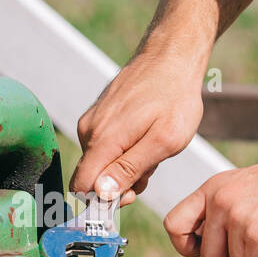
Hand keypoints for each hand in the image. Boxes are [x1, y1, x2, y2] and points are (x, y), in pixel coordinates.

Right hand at [71, 52, 203, 203]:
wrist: (172, 56)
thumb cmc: (175, 98)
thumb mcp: (163, 141)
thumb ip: (130, 169)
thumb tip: (101, 193)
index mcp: (103, 140)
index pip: (82, 187)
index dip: (104, 200)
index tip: (133, 193)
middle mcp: (89, 131)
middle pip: (93, 177)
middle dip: (121, 183)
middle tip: (151, 167)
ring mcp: (92, 120)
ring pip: (101, 162)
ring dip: (126, 166)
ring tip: (153, 148)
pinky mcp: (98, 114)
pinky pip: (105, 146)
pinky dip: (125, 150)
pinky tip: (145, 136)